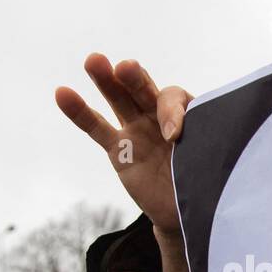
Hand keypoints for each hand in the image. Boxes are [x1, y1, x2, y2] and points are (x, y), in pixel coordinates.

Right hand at [55, 54, 192, 271]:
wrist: (187, 210)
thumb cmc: (204, 181)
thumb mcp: (209, 160)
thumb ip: (200, 142)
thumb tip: (180, 139)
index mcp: (185, 112)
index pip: (173, 98)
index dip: (171, 112)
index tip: (174, 136)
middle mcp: (159, 115)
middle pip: (143, 88)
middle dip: (134, 77)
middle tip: (126, 67)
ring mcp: (137, 129)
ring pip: (118, 99)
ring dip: (106, 80)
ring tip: (94, 61)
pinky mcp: (118, 149)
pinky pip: (96, 127)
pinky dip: (79, 111)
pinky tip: (62, 93)